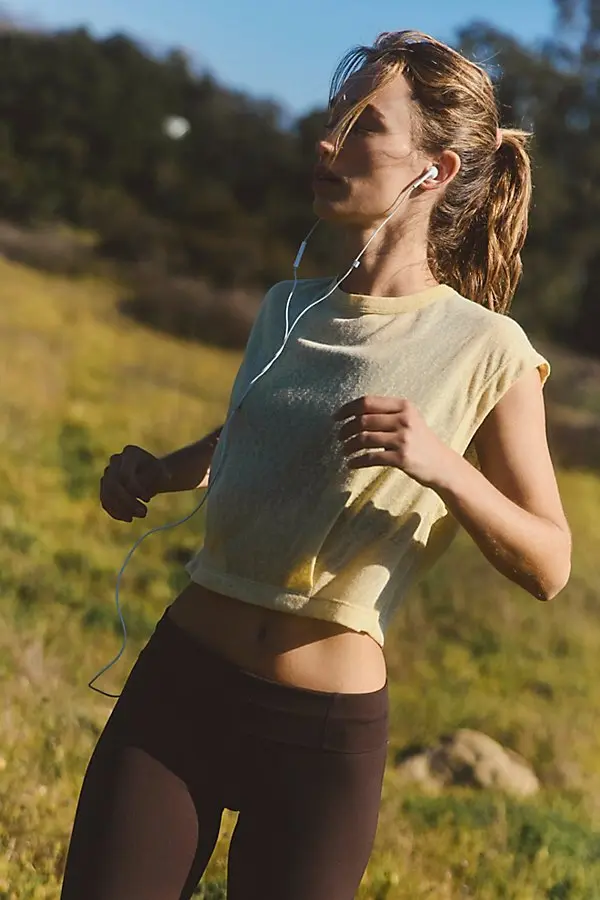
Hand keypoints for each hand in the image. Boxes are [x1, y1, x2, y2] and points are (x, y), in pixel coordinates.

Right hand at [100, 445, 171, 521]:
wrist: (150, 475)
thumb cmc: (157, 472)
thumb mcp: (163, 471)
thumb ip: (164, 474)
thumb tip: (166, 478)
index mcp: (130, 453)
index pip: (125, 475)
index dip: (135, 489)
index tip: (148, 499)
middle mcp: (115, 461)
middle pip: (112, 485)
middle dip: (127, 502)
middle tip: (144, 513)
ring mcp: (108, 474)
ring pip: (107, 495)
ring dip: (121, 510)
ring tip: (136, 517)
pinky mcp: (105, 487)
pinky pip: (105, 502)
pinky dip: (115, 512)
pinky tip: (128, 518)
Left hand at [333, 395, 453, 487]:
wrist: (442, 465)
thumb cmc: (421, 441)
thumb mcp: (410, 420)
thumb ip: (387, 414)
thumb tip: (353, 414)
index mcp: (404, 406)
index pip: (368, 402)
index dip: (348, 408)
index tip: (336, 417)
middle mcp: (404, 420)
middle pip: (363, 420)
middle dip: (346, 428)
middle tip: (339, 436)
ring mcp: (403, 439)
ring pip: (365, 438)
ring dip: (349, 445)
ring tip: (344, 450)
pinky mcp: (402, 458)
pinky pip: (371, 457)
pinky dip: (357, 461)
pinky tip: (351, 464)